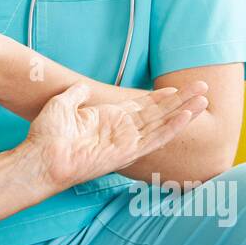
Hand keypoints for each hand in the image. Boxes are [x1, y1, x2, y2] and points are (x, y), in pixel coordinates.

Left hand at [19, 78, 208, 191]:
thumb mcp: (62, 105)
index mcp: (108, 120)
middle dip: (180, 101)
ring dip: (184, 112)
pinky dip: (172, 128)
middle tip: (202, 87)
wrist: (41, 157)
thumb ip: (76, 95)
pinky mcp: (127, 152)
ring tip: (204, 99)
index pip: (141, 106)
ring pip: (162, 124)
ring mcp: (126, 142)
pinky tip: (187, 116)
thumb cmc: (47, 135)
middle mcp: (121, 131)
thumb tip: (82, 87)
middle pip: (158, 113)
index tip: (176, 89)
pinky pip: (154, 138)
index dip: (159, 98)